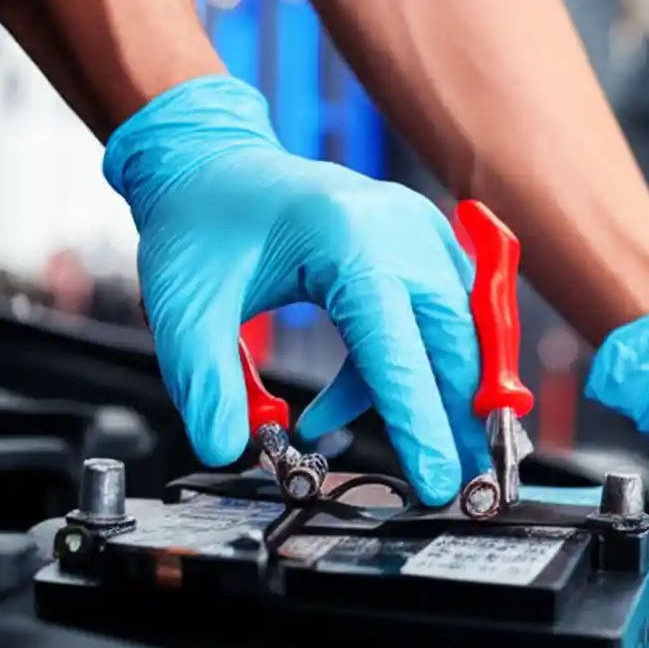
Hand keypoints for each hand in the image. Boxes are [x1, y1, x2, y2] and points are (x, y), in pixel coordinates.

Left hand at [104, 76, 487, 504]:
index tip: (440, 482)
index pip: (398, 349)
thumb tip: (227, 449)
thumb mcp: (184, 310)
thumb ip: (206, 385)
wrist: (212, 163)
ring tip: (406, 451)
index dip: (421, 423)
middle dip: (459, 418)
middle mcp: (399, 230)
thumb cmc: (200, 224)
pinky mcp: (420, 242)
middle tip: (464, 483)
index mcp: (346, 240)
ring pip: (455, 333)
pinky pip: (439, 317)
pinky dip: (411, 366)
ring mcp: (418, 230)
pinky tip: (358, 400)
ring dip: (435, 396)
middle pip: (453, 341)